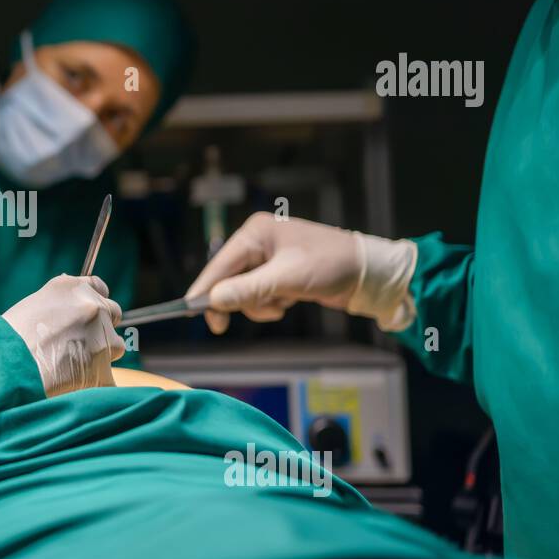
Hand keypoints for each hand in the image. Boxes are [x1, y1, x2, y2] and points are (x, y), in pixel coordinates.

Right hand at [3, 274, 124, 396]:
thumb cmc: (7, 339)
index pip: (98, 286)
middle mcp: (91, 306)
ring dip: (100, 355)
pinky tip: (74, 387)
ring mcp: (102, 335)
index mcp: (71, 287)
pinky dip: (96, 383)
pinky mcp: (104, 367)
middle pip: (112, 313)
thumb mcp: (30, 308)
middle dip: (101, 327)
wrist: (4, 366)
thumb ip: (56, 305)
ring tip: (70, 368)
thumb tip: (66, 311)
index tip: (89, 313)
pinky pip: (108, 378)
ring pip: (115, 345)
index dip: (95, 301)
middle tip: (77, 344)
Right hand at [186, 213, 416, 333]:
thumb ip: (249, 289)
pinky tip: (289, 302)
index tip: (189, 311)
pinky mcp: (280, 273)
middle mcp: (259, 242)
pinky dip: (270, 303)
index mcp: (256, 233)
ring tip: (281, 305)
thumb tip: (214, 300)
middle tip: (222, 326)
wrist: (369, 273)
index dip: (204, 289)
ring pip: (244, 291)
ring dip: (258, 305)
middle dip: (238, 300)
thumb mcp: (288, 279)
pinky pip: (260, 293)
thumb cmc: (332, 266)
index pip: (220, 264)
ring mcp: (269, 258)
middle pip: (229, 278)